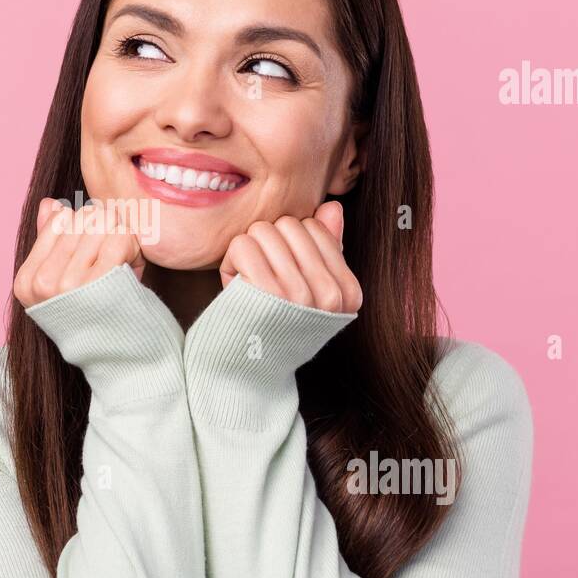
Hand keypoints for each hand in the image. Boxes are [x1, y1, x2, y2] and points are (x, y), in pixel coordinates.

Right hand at [14, 198, 146, 307]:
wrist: (123, 357)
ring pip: (103, 223)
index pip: (61, 219)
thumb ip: (54, 243)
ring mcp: (67, 287)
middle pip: (84, 217)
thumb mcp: (68, 279)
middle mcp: (42, 284)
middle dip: (107, 228)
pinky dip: (133, 247)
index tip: (98, 248)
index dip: (88, 224)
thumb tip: (50, 204)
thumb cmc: (98, 314)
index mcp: (27, 281)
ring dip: (122, 237)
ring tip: (123, 262)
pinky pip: (119, 239)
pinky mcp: (98, 287)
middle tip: (117, 254)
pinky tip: (131, 267)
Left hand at [218, 200, 362, 312]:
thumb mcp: (306, 288)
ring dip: (247, 251)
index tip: (281, 275)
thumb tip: (332, 207)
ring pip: (264, 230)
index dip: (288, 243)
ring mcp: (302, 295)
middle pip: (289, 225)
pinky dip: (231, 261)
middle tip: (260, 278)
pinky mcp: (268, 294)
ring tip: (249, 283)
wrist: (245, 370)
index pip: (315, 227)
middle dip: (267, 244)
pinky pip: (244, 244)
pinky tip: (236, 286)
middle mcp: (330, 296)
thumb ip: (325, 247)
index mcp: (347, 293)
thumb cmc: (274, 323)